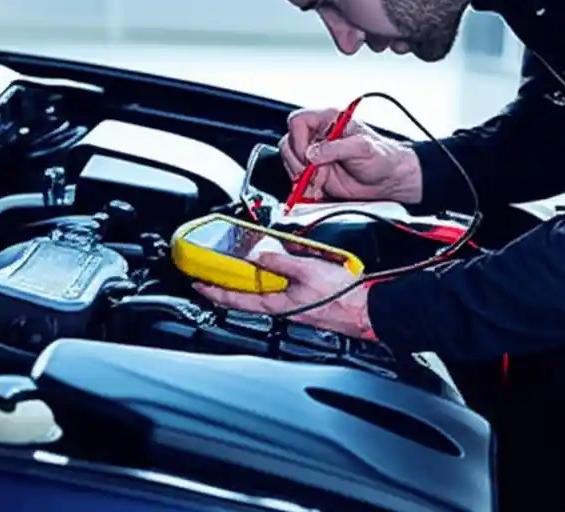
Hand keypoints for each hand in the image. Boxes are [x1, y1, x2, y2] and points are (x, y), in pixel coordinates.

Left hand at [192, 252, 376, 339]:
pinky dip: (272, 276)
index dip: (214, 291)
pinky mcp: (304, 301)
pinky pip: (280, 288)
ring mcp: (293, 305)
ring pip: (263, 291)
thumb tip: (260, 255)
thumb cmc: (344, 297)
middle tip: (211, 274)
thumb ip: (282, 262)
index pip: (236, 298)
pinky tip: (275, 265)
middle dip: (228, 284)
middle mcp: (282, 307)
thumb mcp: (308, 271)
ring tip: (240, 264)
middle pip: (246, 296)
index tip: (198, 284)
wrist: (367, 309)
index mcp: (278, 303)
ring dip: (250, 278)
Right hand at [278, 108, 422, 203]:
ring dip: (302, 176)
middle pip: (289, 143)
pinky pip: (297, 179)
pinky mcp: (316, 173)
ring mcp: (316, 156)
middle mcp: (319, 136)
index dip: (299, 139)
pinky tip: (319, 190)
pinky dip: (304, 188)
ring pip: (290, 163)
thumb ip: (336, 148)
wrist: (390, 180)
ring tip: (321, 181)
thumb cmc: (383, 157)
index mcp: (329, 120)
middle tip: (317, 173)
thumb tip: (312, 154)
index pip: (298, 121)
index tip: (310, 156)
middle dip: (300, 162)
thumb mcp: (362, 148)